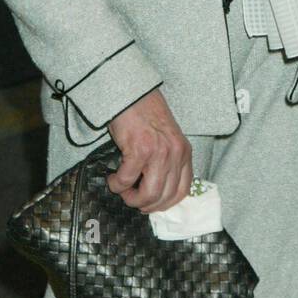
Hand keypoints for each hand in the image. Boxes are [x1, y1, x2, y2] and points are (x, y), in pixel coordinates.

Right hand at [106, 87, 191, 212]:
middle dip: (144, 204)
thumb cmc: (146, 115)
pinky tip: (112, 176)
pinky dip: (116, 184)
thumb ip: (168, 161)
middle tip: (131, 196)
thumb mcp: (168, 139)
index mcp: (184, 152)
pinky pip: (126, 181)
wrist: (133, 93)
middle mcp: (175, 154)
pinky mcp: (139, 150)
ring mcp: (159, 152)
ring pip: (148, 195)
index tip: (151, 204)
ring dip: (130, 198)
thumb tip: (157, 191)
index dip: (164, 204)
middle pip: (164, 198)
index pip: (182, 191)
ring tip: (121, 188)